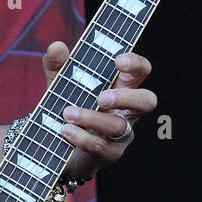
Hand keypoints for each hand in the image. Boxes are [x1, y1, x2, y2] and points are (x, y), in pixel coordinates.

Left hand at [42, 42, 156, 180]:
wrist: (54, 145)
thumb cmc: (67, 107)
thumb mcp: (58, 83)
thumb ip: (57, 64)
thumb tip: (57, 47)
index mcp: (121, 87)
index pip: (140, 71)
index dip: (135, 64)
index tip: (118, 60)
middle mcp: (127, 111)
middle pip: (147, 101)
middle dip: (126, 97)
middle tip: (102, 97)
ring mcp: (121, 134)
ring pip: (118, 126)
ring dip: (92, 118)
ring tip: (68, 113)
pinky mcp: (109, 154)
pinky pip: (101, 147)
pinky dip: (82, 137)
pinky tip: (66, 130)